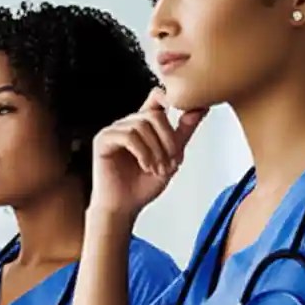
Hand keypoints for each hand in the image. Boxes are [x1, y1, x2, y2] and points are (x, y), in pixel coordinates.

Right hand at [91, 88, 206, 217]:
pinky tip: (145, 166)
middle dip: (168, 139)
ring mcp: (114, 131)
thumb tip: (201, 108)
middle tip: (172, 162)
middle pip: (154, 115)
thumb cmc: (142, 185)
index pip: (156, 98)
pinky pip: (128, 136)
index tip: (188, 108)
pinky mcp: (103, 140)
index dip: (170, 97)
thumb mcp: (172, 156)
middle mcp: (127, 124)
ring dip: (156, 150)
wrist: (123, 207)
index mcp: (143, 125)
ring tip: (157, 169)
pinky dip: (142, 153)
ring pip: (142, 126)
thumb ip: (183, 132)